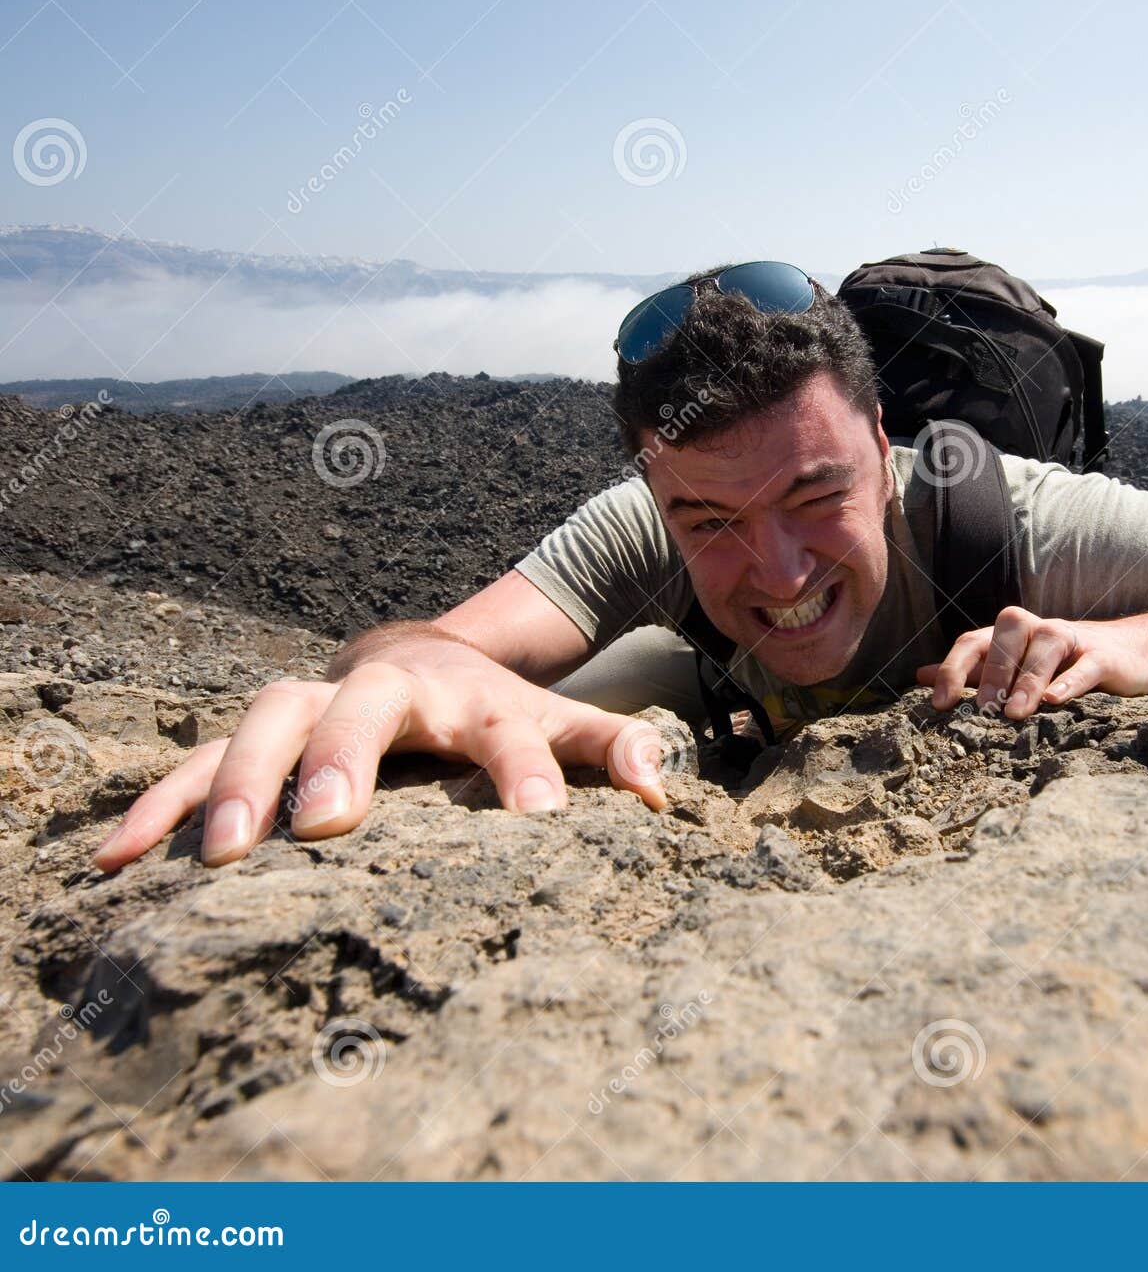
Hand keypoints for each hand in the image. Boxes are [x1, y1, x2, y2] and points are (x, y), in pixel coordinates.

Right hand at [94, 643, 669, 872]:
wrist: (417, 659)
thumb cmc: (491, 709)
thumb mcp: (555, 722)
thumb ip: (607, 748)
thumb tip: (663, 790)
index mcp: (470, 697)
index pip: (502, 725)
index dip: (521, 766)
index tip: (536, 819)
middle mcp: (385, 692)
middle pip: (361, 706)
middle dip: (344, 756)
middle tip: (330, 821)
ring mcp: (314, 704)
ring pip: (267, 720)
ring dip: (239, 779)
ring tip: (219, 852)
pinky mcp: (260, 733)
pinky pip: (196, 760)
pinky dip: (158, 802)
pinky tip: (113, 860)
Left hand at [915, 606, 1147, 718]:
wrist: (1129, 657)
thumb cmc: (1061, 667)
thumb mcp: (1013, 669)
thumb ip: (971, 673)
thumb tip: (922, 676)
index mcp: (1011, 636)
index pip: (974, 641)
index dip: (954, 668)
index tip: (940, 705)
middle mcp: (1037, 630)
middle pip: (1007, 633)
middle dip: (990, 671)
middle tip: (981, 710)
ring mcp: (1072, 640)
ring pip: (1045, 644)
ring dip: (1027, 679)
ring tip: (1014, 714)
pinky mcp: (1103, 656)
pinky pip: (1085, 664)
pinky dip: (1069, 681)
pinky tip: (1056, 701)